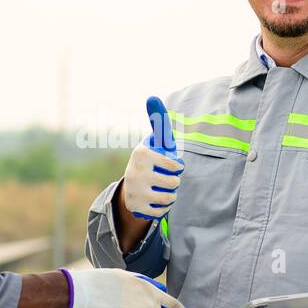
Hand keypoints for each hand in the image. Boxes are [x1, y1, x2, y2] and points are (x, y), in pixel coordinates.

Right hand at [120, 96, 183, 221]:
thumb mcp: (155, 141)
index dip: (177, 167)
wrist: (130, 187)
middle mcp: (135, 172)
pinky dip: (163, 207)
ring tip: (162, 189)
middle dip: (174, 182)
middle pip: (173, 183)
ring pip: (169, 198)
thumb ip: (158, 120)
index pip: (174, 165)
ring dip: (170, 194)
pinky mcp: (136, 207)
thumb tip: (152, 96)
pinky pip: (162, 211)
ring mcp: (134, 191)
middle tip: (165, 179)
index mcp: (142, 153)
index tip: (170, 165)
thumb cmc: (151, 160)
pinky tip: (156, 200)